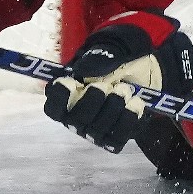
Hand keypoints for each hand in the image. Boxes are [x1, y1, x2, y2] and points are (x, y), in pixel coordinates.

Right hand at [43, 11, 192, 151]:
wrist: (139, 72)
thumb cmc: (115, 63)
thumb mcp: (106, 55)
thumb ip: (96, 62)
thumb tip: (85, 73)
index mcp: (67, 98)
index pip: (53, 108)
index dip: (60, 97)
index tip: (71, 82)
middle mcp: (76, 119)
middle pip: (75, 120)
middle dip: (92, 102)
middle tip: (106, 85)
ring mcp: (94, 132)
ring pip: (97, 131)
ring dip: (113, 109)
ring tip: (126, 89)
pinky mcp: (114, 139)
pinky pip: (117, 138)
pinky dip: (128, 119)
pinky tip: (136, 103)